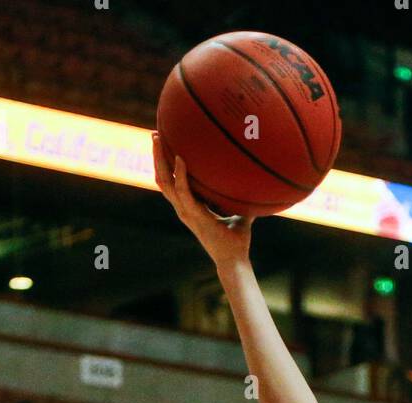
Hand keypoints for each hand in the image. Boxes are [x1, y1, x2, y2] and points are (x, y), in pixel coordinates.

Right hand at [152, 132, 253, 269]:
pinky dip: (180, 175)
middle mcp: (184, 209)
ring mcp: (186, 212)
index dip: (165, 165)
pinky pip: (184, 192)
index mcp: (190, 208)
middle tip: (155, 134)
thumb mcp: (240, 215)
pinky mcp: (194, 215)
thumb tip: (256, 188)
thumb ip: (242, 201)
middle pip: (162, 179)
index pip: (171, 183)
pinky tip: (180, 159)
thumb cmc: (236, 241)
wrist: (234, 260)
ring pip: (165, 183)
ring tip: (158, 139)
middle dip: (156, 156)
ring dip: (160, 160)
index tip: (164, 144)